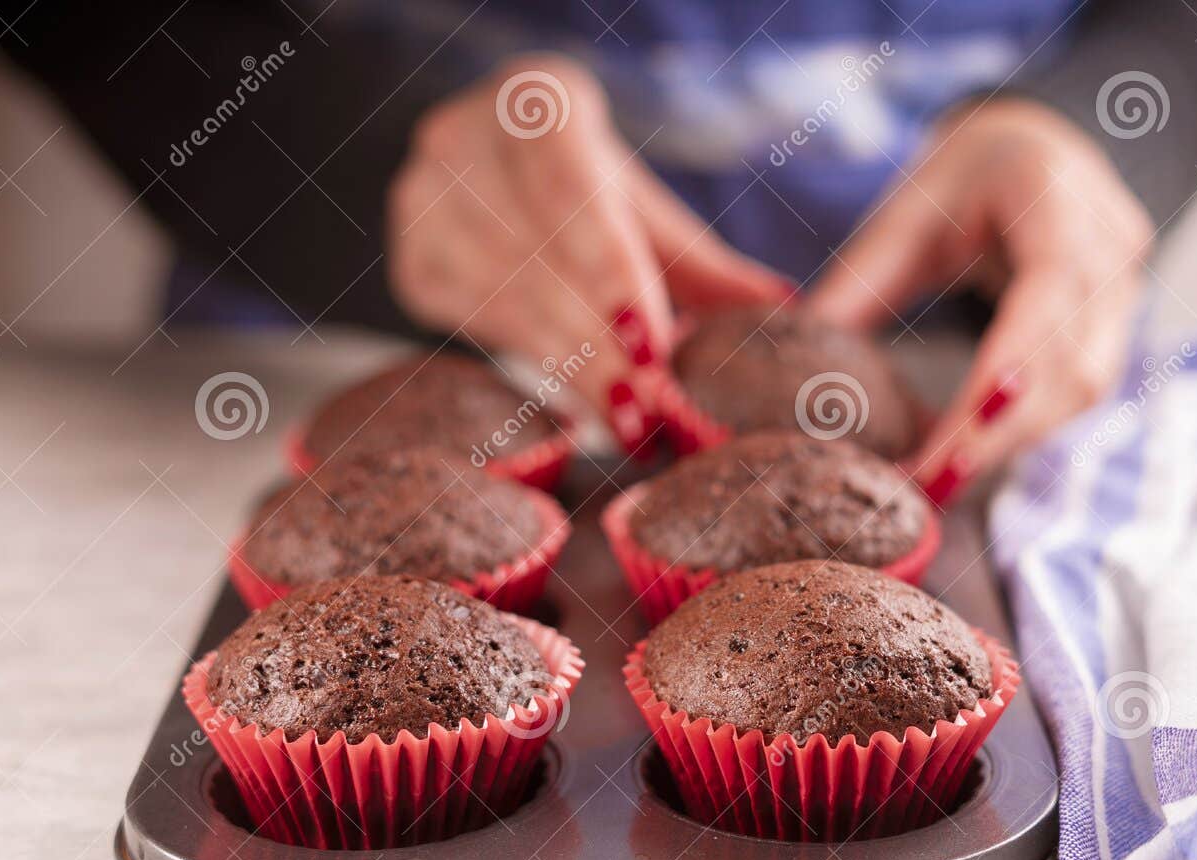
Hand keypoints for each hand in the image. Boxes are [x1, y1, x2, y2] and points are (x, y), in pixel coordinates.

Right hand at [387, 54, 788, 451]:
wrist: (496, 171)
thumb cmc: (589, 191)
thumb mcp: (648, 214)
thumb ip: (706, 267)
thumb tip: (786, 316)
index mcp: (536, 101)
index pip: (569, 186)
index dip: (607, 268)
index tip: (651, 342)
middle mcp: (462, 138)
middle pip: (536, 256)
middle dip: (598, 342)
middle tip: (651, 410)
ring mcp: (422, 201)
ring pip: (502, 300)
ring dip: (569, 368)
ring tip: (629, 420)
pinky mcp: (410, 262)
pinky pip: (474, 327)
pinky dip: (533, 365)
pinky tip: (580, 403)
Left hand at [808, 98, 1151, 498]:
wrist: (1029, 151)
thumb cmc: (957, 182)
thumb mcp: (901, 219)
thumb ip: (856, 291)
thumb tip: (795, 370)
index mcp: (1055, 194)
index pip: (1047, 296)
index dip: (1003, 377)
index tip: (951, 448)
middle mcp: (1109, 244)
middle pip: (1073, 363)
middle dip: (999, 435)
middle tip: (930, 487)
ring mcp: (1127, 285)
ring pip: (1084, 388)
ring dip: (1011, 441)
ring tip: (941, 480)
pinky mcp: (1120, 322)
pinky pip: (1080, 390)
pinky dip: (1023, 428)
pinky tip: (970, 453)